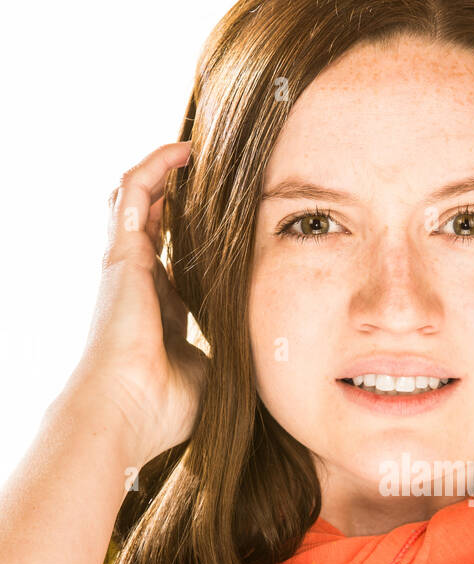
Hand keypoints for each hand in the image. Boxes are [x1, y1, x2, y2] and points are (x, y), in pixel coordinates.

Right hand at [69, 141, 208, 465]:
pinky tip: (183, 152)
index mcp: (159, 307)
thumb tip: (261, 345)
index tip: (226, 217)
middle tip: (210, 172)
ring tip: (194, 153)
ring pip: (136, 197)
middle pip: (152, 220)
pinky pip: (132, 192)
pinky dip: (154, 166)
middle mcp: (139, 280)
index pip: (173, 256)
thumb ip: (230, 350)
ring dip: (163, 170)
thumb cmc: (164, 406)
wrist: (126, 412)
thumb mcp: (211, 372)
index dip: (194, 234)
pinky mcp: (121, 253)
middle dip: (177, 193)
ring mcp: (126, 264)